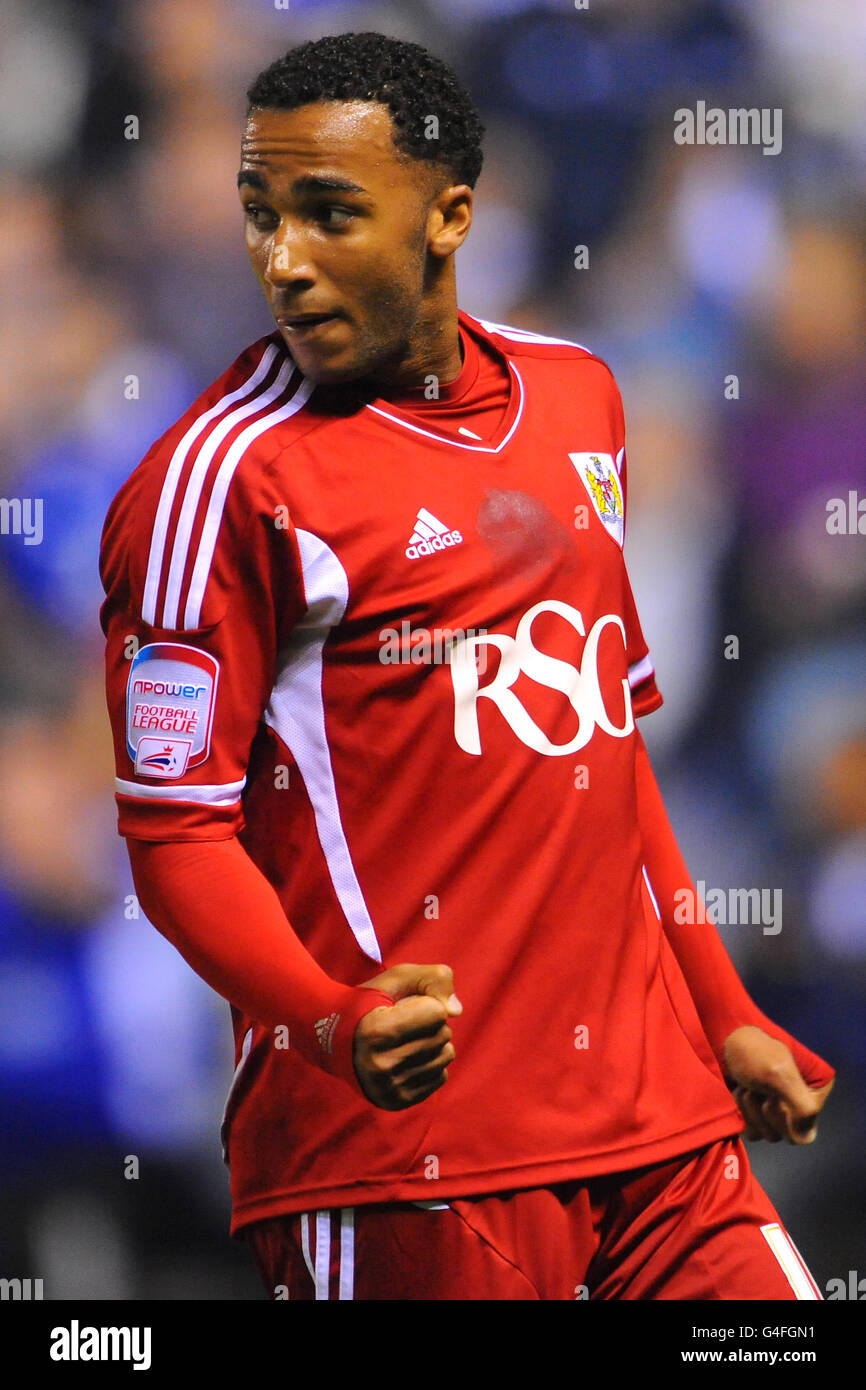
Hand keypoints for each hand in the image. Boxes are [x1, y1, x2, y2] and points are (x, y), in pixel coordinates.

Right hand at [353, 963, 462, 1110]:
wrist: (334, 1040)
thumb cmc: (370, 1004)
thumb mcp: (397, 978)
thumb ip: (433, 978)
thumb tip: (456, 1011)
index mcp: (377, 1031)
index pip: (437, 1013)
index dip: (425, 1003)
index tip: (404, 1007)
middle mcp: (381, 1064)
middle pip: (443, 1035)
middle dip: (431, 1023)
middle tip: (406, 1023)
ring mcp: (388, 1087)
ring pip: (446, 1057)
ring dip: (434, 1042)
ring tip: (408, 1039)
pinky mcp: (397, 1101)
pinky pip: (440, 1077)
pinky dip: (431, 1062)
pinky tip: (409, 1057)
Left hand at [723, 1025, 833, 1143]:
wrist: (719, 1034)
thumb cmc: (750, 1048)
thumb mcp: (781, 1074)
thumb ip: (803, 1108)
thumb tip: (803, 1137)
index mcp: (815, 1088)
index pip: (806, 1130)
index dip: (784, 1120)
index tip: (771, 1098)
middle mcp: (800, 1100)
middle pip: (785, 1136)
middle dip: (764, 1113)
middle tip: (754, 1087)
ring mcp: (777, 1104)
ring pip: (767, 1134)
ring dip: (750, 1110)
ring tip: (744, 1085)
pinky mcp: (755, 1108)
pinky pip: (752, 1131)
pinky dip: (740, 1113)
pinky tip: (735, 1091)